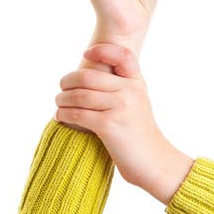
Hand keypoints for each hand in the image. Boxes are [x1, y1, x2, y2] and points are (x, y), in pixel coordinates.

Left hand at [56, 44, 192, 203]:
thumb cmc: (139, 135)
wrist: (154, 162)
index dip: (102, 50)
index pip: (122, 55)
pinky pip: (77, 114)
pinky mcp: (109, 126)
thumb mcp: (137, 103)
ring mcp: (120, 108)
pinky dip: (63, 115)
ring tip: (59, 105)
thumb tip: (85, 77)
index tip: (86, 55)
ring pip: (79, 95)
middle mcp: (130, 92)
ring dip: (62, 100)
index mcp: (137, 83)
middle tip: (61, 90)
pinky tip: (60, 117)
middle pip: (88, 76)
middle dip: (68, 81)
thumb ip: (120, 88)